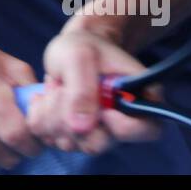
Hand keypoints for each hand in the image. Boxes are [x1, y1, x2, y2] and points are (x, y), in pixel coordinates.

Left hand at [24, 25, 160, 154]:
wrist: (70, 50)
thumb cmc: (83, 46)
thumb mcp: (80, 55)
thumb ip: (82, 88)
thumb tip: (81, 128)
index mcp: (140, 98)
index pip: (148, 130)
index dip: (122, 127)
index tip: (103, 109)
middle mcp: (121, 123)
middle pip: (97, 143)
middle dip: (71, 116)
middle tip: (63, 88)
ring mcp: (97, 133)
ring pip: (71, 143)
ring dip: (53, 114)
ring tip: (56, 87)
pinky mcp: (74, 137)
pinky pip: (51, 140)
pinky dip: (42, 118)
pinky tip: (46, 97)